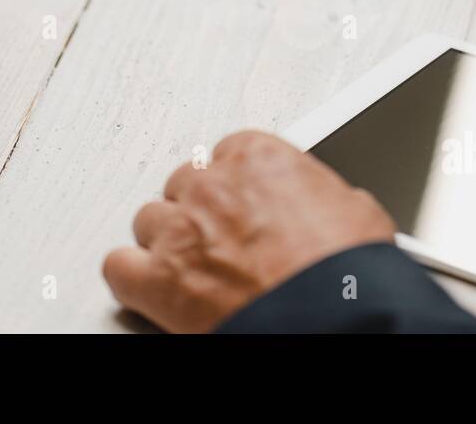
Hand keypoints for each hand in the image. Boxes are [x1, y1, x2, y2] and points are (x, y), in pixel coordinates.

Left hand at [104, 131, 394, 332]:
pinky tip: (147, 286)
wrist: (335, 321)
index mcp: (259, 158)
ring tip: (190, 266)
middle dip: (199, 211)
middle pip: (184, 184)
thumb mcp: (357, 212)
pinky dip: (129, 278)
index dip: (234, 184)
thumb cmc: (349, 274)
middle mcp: (213, 187)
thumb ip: (323, 195)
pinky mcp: (159, 279)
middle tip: (221, 238)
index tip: (242, 201)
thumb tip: (333, 206)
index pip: (227, 153)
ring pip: (148, 219)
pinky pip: (118, 267)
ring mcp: (181, 231)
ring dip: (165, 241)